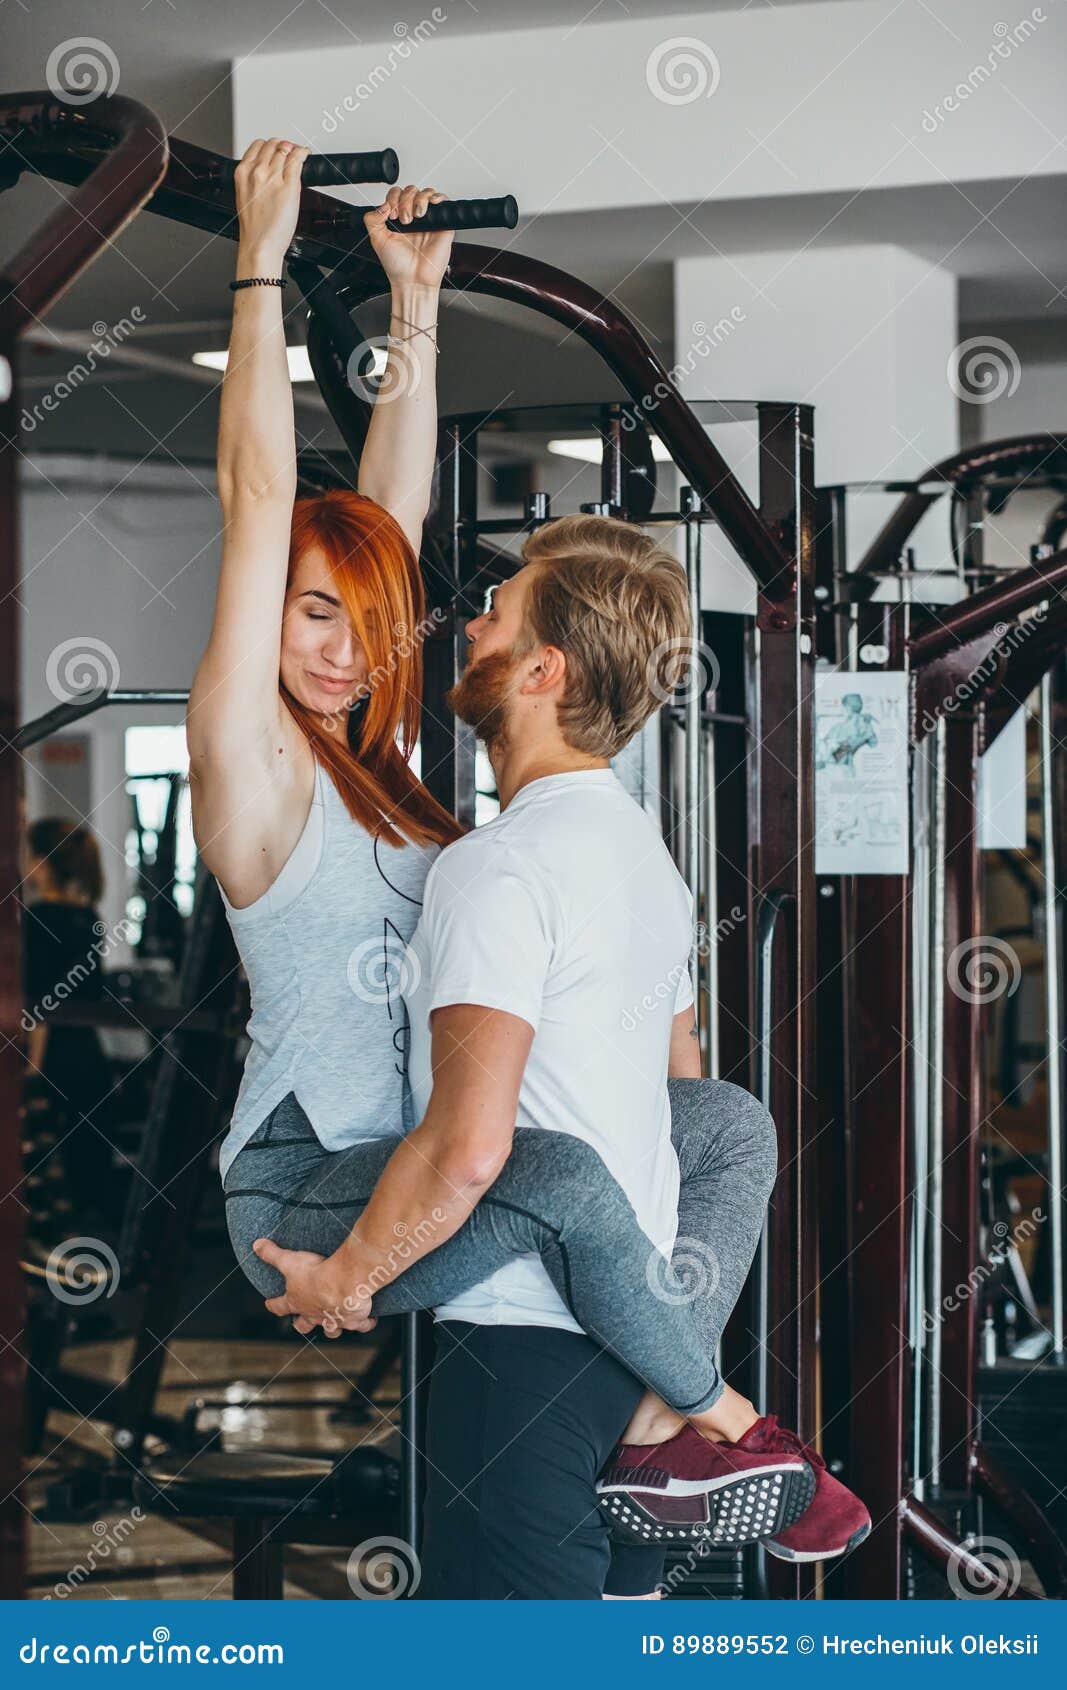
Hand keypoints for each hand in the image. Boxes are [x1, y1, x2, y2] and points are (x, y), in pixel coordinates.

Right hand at [233, 138, 310, 267]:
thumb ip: (253, 179)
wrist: (259, 244)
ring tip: (299, 154)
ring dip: (294, 149)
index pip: (258, 145)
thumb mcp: (246, 196)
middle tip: (290, 153)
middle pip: (273, 144)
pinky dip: (303, 153)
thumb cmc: (254, 227)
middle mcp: (257, 171)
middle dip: (283, 146)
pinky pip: (297, 159)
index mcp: (243, 172)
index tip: (276, 150)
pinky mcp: (289, 186)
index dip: (270, 146)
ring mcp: (273, 177)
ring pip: (285, 149)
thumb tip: (266, 169)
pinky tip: (306, 155)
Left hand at [252, 1237, 376, 1338]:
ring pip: (332, 1331)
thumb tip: (255, 1245)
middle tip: (300, 1324)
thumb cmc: (315, 1273)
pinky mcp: (355, 1319)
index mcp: (297, 1301)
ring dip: (332, 1328)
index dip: (273, 1304)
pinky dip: (365, 1323)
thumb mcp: (289, 1260)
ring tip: (335, 1324)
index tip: (268, 1303)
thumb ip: (272, 1254)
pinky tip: (369, 1319)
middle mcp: (315, 1314)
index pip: (280, 1305)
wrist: (343, 1283)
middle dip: (302, 1325)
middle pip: (304, 1325)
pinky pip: (361, 1325)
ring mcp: (335, 1319)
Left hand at [363, 183, 452, 291]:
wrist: (413, 280)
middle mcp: (413, 216)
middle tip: (404, 220)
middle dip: (405, 201)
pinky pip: (444, 201)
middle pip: (410, 190)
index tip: (391, 214)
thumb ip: (372, 220)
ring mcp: (428, 219)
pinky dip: (438, 197)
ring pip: (425, 193)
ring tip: (416, 217)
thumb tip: (383, 205)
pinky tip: (432, 204)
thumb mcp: (377, 240)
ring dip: (419, 200)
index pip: (396, 194)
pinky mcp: (443, 224)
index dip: (393, 199)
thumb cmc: (398, 265)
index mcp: (398, 218)